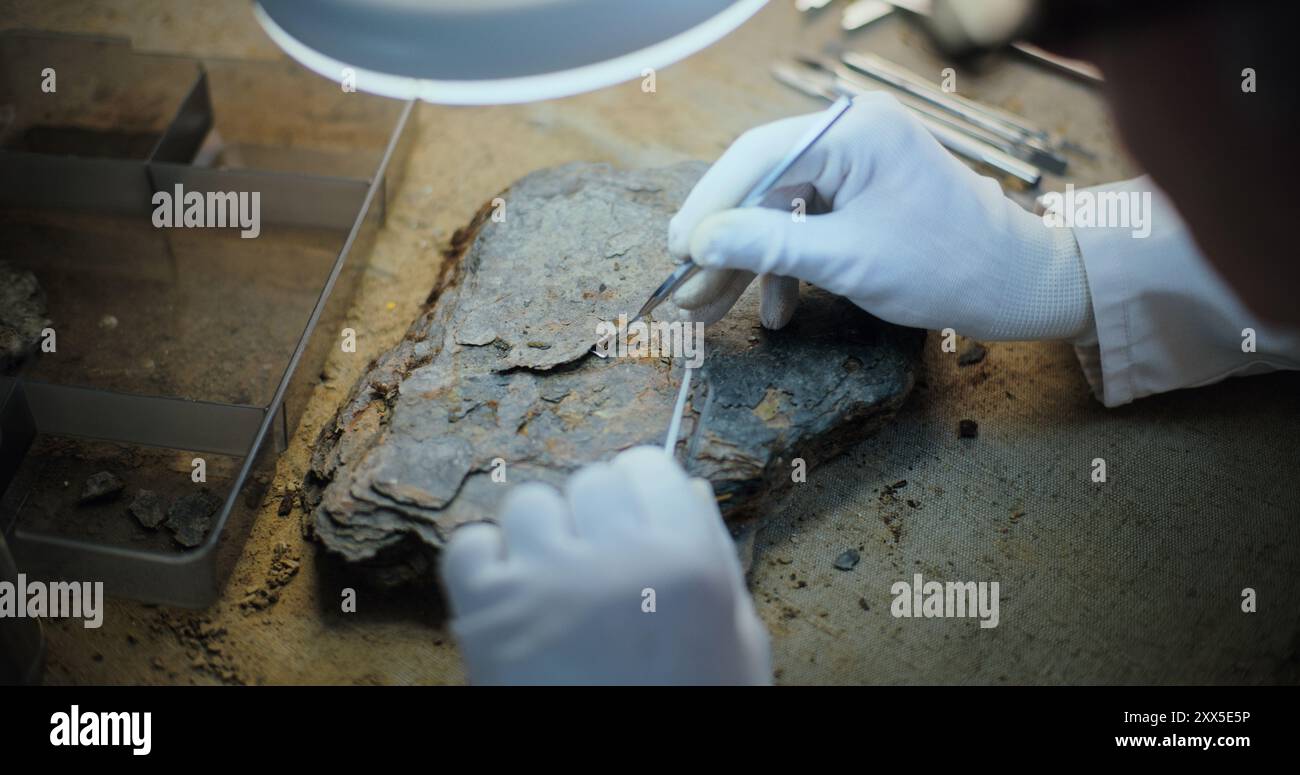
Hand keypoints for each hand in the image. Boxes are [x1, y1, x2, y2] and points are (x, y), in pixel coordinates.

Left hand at [439, 447, 770, 684]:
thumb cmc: (688, 711)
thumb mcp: (737, 645)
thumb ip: (716, 560)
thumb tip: (691, 489)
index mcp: (688, 561)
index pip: (649, 466)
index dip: (640, 494)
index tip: (633, 521)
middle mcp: (618, 557)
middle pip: (589, 479)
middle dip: (592, 517)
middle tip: (596, 569)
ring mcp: (547, 581)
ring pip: (529, 503)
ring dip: (539, 538)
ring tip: (553, 590)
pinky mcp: (486, 613)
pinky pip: (469, 544)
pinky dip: (483, 567)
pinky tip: (509, 601)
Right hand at [669, 92, 1093, 341]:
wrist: (1018, 286)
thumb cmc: (947, 266)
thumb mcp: (846, 260)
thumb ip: (767, 246)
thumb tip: (698, 241)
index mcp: (853, 132)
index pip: (756, 158)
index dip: (708, 207)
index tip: (675, 251)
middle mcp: (852, 137)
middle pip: (761, 186)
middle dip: (723, 246)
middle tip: (684, 291)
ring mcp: (858, 166)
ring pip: (779, 212)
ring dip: (748, 264)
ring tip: (712, 311)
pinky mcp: (864, 196)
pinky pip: (807, 226)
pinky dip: (787, 268)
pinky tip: (775, 312)